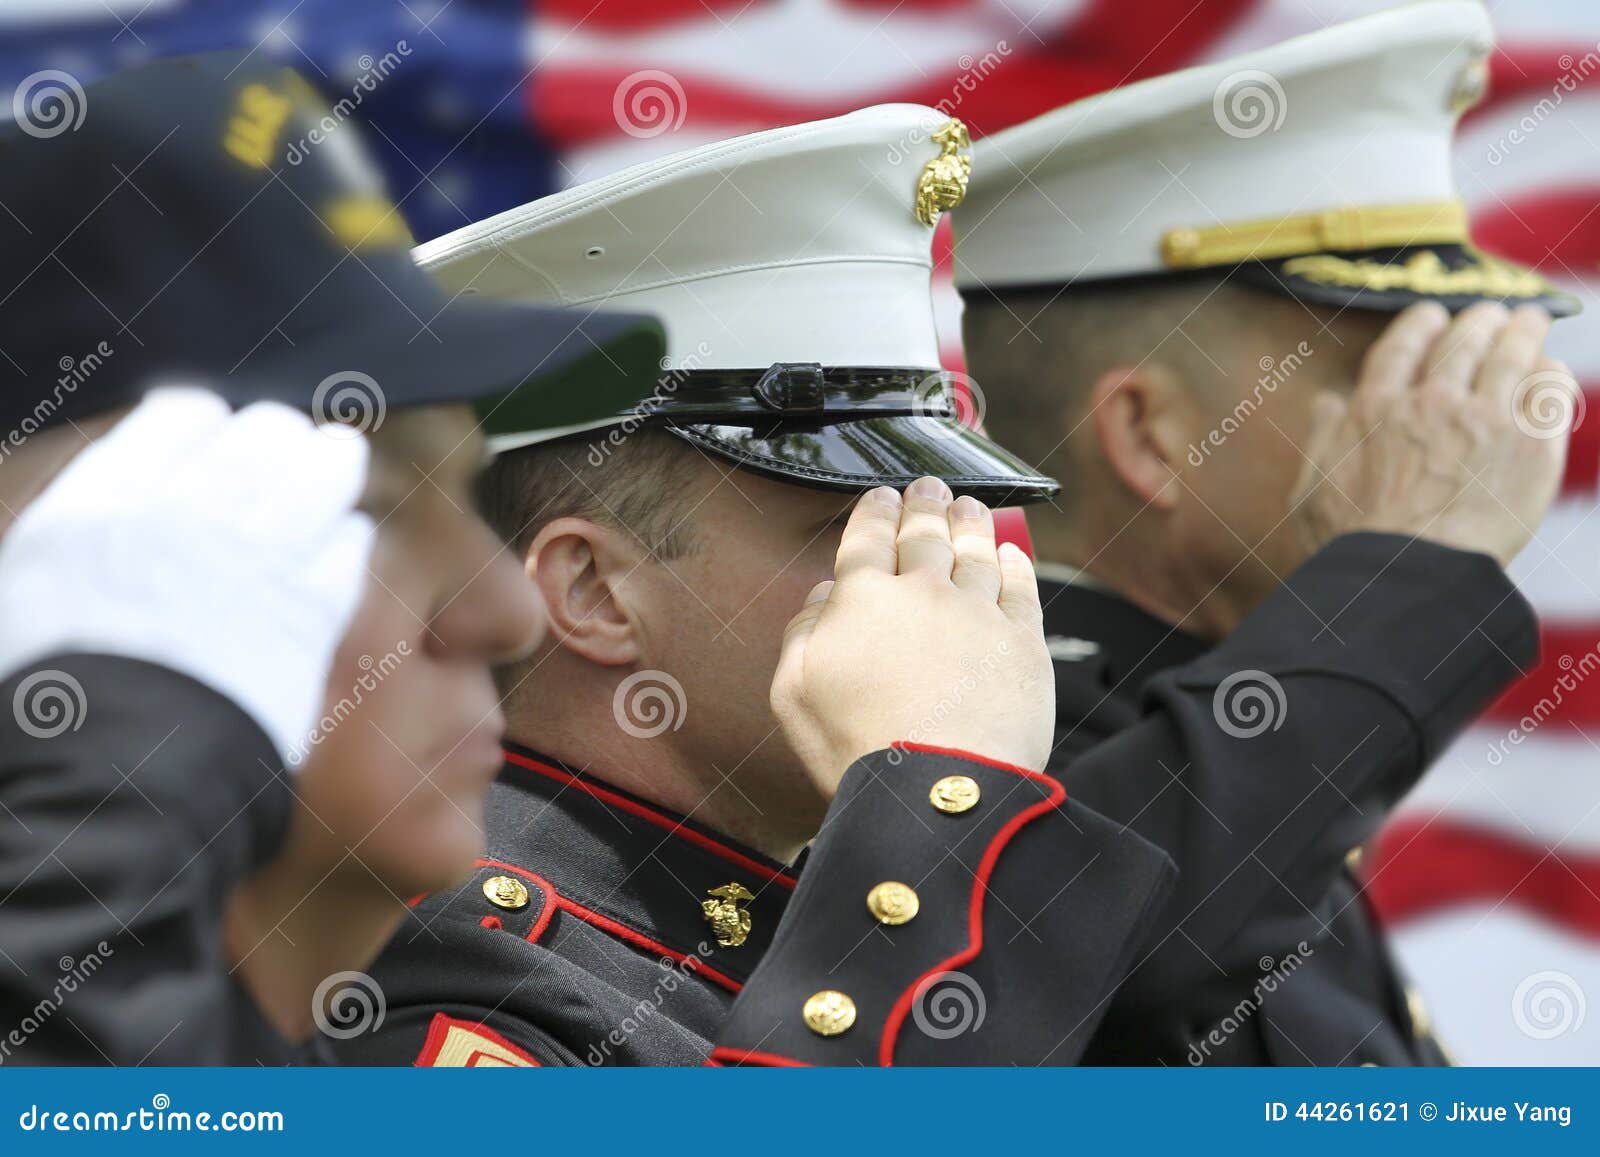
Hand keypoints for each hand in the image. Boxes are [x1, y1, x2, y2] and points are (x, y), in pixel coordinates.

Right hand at [0, 387, 374, 765]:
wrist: (114, 778)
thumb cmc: (53, 705)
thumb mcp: (25, 597)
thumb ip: (77, 538)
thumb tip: (108, 515)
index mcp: (100, 508)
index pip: (177, 418)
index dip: (204, 422)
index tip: (215, 433)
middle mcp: (184, 517)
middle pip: (261, 436)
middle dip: (278, 436)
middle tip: (288, 445)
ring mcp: (254, 560)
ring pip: (320, 474)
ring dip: (332, 462)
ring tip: (337, 458)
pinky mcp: (308, 611)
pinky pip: (346, 546)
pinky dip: (345, 537)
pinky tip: (342, 539)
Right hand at [770, 476, 1054, 797]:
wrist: (938, 790)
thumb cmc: (857, 750)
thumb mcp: (793, 694)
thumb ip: (801, 633)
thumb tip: (823, 595)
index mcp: (862, 599)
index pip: (867, 538)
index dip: (874, 511)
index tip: (880, 496)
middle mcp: (923, 592)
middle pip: (925, 533)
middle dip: (924, 503)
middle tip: (927, 487)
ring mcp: (978, 613)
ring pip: (975, 550)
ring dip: (969, 522)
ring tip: (968, 506)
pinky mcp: (1022, 642)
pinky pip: (1020, 587)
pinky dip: (1014, 564)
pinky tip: (1010, 555)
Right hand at [1289, 301, 1573, 566]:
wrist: (1406, 578)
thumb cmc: (1349, 546)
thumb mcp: (1310, 489)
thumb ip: (1322, 437)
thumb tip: (1327, 399)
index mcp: (1375, 408)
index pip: (1406, 342)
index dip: (1423, 322)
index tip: (1433, 317)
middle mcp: (1432, 402)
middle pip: (1464, 337)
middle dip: (1479, 320)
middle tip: (1490, 316)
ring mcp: (1486, 419)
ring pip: (1513, 351)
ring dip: (1523, 329)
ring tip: (1530, 322)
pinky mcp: (1530, 445)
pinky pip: (1550, 389)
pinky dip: (1550, 373)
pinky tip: (1550, 372)